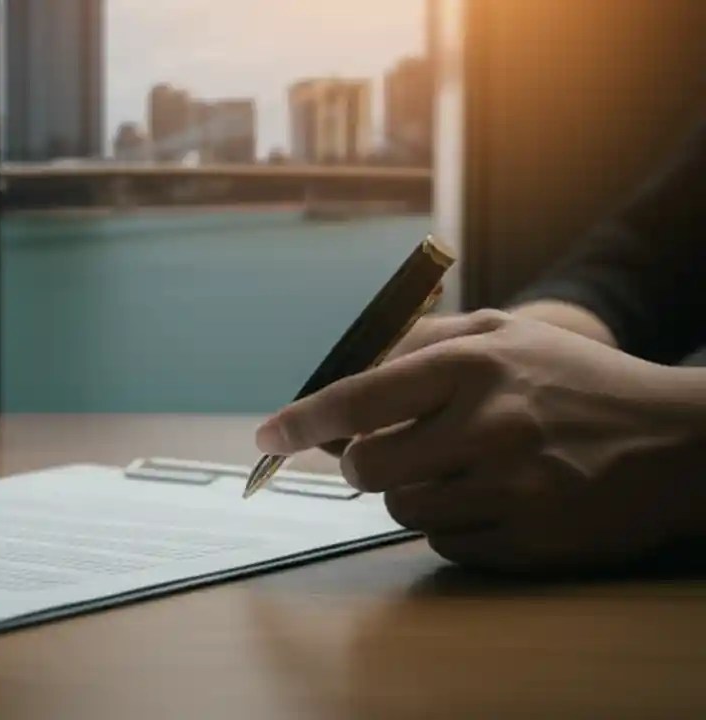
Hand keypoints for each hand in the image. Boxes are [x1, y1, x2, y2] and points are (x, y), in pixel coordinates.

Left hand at [256, 310, 705, 571]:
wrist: (679, 441)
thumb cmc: (578, 380)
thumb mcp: (506, 332)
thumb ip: (421, 341)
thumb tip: (344, 370)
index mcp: (475, 365)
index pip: (360, 397)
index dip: (302, 421)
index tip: (266, 435)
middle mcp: (489, 426)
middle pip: (369, 469)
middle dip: (365, 466)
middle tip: (391, 452)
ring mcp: (513, 490)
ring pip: (405, 511)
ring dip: (416, 494)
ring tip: (465, 469)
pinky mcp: (532, 541)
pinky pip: (449, 545)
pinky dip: (456, 525)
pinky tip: (498, 499)